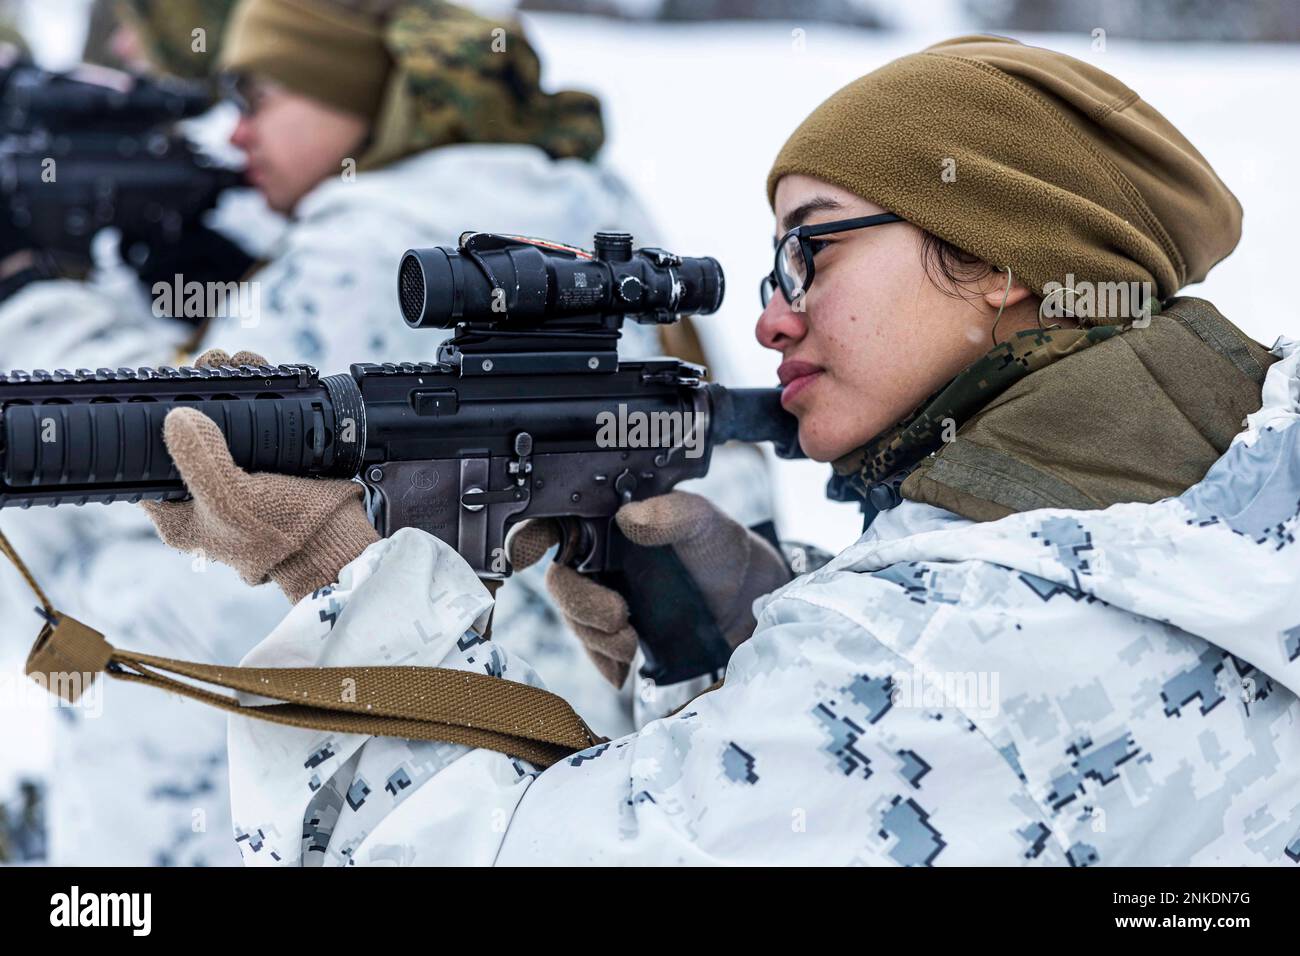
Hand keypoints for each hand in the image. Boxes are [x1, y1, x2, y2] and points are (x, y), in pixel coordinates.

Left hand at [140, 348, 379, 602]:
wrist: (337, 541)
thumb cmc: (280, 536)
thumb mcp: (230, 501)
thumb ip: (200, 460)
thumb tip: (176, 415)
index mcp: (180, 512)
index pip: (148, 460)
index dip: (151, 422)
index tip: (163, 388)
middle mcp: (204, 490)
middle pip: (187, 432)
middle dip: (196, 393)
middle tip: (205, 365)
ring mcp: (238, 473)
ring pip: (222, 418)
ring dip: (226, 384)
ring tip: (230, 360)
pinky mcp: (270, 458)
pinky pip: (256, 417)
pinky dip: (256, 390)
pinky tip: (253, 368)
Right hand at [508, 491, 790, 687]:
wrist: (744, 598)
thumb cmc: (719, 546)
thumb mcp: (703, 521)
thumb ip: (673, 512)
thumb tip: (631, 517)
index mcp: (607, 519)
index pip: (553, 521)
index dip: (529, 535)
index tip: (525, 551)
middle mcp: (596, 556)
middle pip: (559, 579)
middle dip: (580, 605)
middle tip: (618, 618)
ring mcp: (602, 595)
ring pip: (572, 618)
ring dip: (594, 638)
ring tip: (631, 643)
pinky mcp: (613, 631)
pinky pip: (592, 649)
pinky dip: (603, 663)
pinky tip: (622, 671)